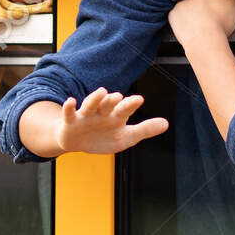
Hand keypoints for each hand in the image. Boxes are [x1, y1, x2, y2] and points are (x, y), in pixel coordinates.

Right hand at [54, 88, 168, 154]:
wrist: (78, 142)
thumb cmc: (103, 137)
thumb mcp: (125, 137)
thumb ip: (145, 130)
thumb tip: (166, 123)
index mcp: (115, 117)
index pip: (124, 109)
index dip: (130, 105)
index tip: (138, 100)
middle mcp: (101, 113)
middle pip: (107, 105)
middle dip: (112, 101)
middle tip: (119, 96)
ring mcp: (85, 116)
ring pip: (90, 105)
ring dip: (95, 98)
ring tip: (102, 92)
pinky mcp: (71, 122)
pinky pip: (69, 113)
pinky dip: (69, 107)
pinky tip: (71, 101)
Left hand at [169, 0, 234, 44]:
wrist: (205, 41)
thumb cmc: (221, 24)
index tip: (217, 5)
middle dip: (202, 3)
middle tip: (209, 15)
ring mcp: (180, 4)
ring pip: (187, 5)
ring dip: (192, 11)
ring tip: (200, 22)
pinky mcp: (172, 15)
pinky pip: (177, 15)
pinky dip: (182, 19)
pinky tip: (191, 26)